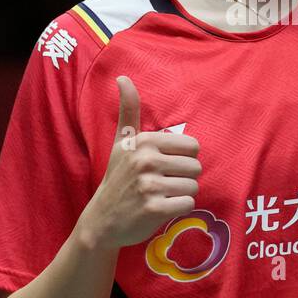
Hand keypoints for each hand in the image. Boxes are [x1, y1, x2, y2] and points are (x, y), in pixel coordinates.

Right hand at [77, 76, 202, 251]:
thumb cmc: (117, 178)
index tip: (164, 166)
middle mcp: (146, 160)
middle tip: (162, 184)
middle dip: (184, 178)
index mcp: (144, 141)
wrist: (102, 220)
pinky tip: (160, 209)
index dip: (183, 159)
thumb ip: (129, 110)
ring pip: (194, 187)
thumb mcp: (121, 142)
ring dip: (181, 194)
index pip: (193, 146)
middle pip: (196, 167)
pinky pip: (188, 204)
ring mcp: (149, 185)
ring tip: (161, 196)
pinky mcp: (155, 209)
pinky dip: (179, 209)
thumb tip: (122, 77)